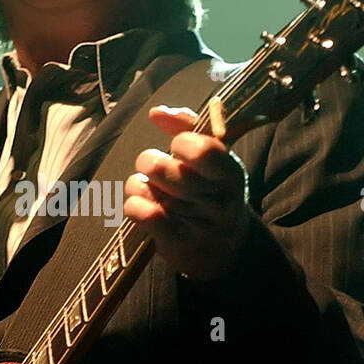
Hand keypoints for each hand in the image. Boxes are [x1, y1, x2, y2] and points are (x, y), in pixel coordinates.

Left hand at [123, 104, 250, 281]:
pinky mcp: (177, 243)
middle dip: (149, 162)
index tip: (179, 148)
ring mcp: (199, 224)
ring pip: (144, 186)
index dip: (180, 143)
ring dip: (140, 184)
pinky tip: (144, 208)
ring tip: (152, 190)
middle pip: (160, 167)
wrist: (223, 250)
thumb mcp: (212, 161)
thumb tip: (157, 112)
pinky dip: (134, 204)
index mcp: (229, 172)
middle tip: (154, 169)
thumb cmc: (211, 193)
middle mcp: (219, 200)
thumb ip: (187, 128)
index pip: (201, 149)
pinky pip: (139, 211)